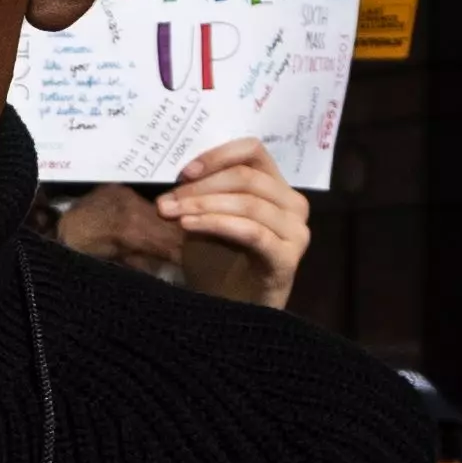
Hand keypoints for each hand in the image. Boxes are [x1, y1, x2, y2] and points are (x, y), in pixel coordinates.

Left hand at [53, 140, 308, 307]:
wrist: (229, 309)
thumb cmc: (218, 262)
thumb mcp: (203, 220)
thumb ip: (199, 196)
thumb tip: (177, 180)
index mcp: (275, 188)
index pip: (254, 152)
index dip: (218, 155)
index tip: (183, 172)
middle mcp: (293, 205)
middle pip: (248, 177)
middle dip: (201, 186)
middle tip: (166, 201)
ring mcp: (295, 232)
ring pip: (249, 203)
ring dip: (203, 205)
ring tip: (169, 213)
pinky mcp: (287, 258)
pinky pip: (252, 232)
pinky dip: (217, 224)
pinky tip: (188, 227)